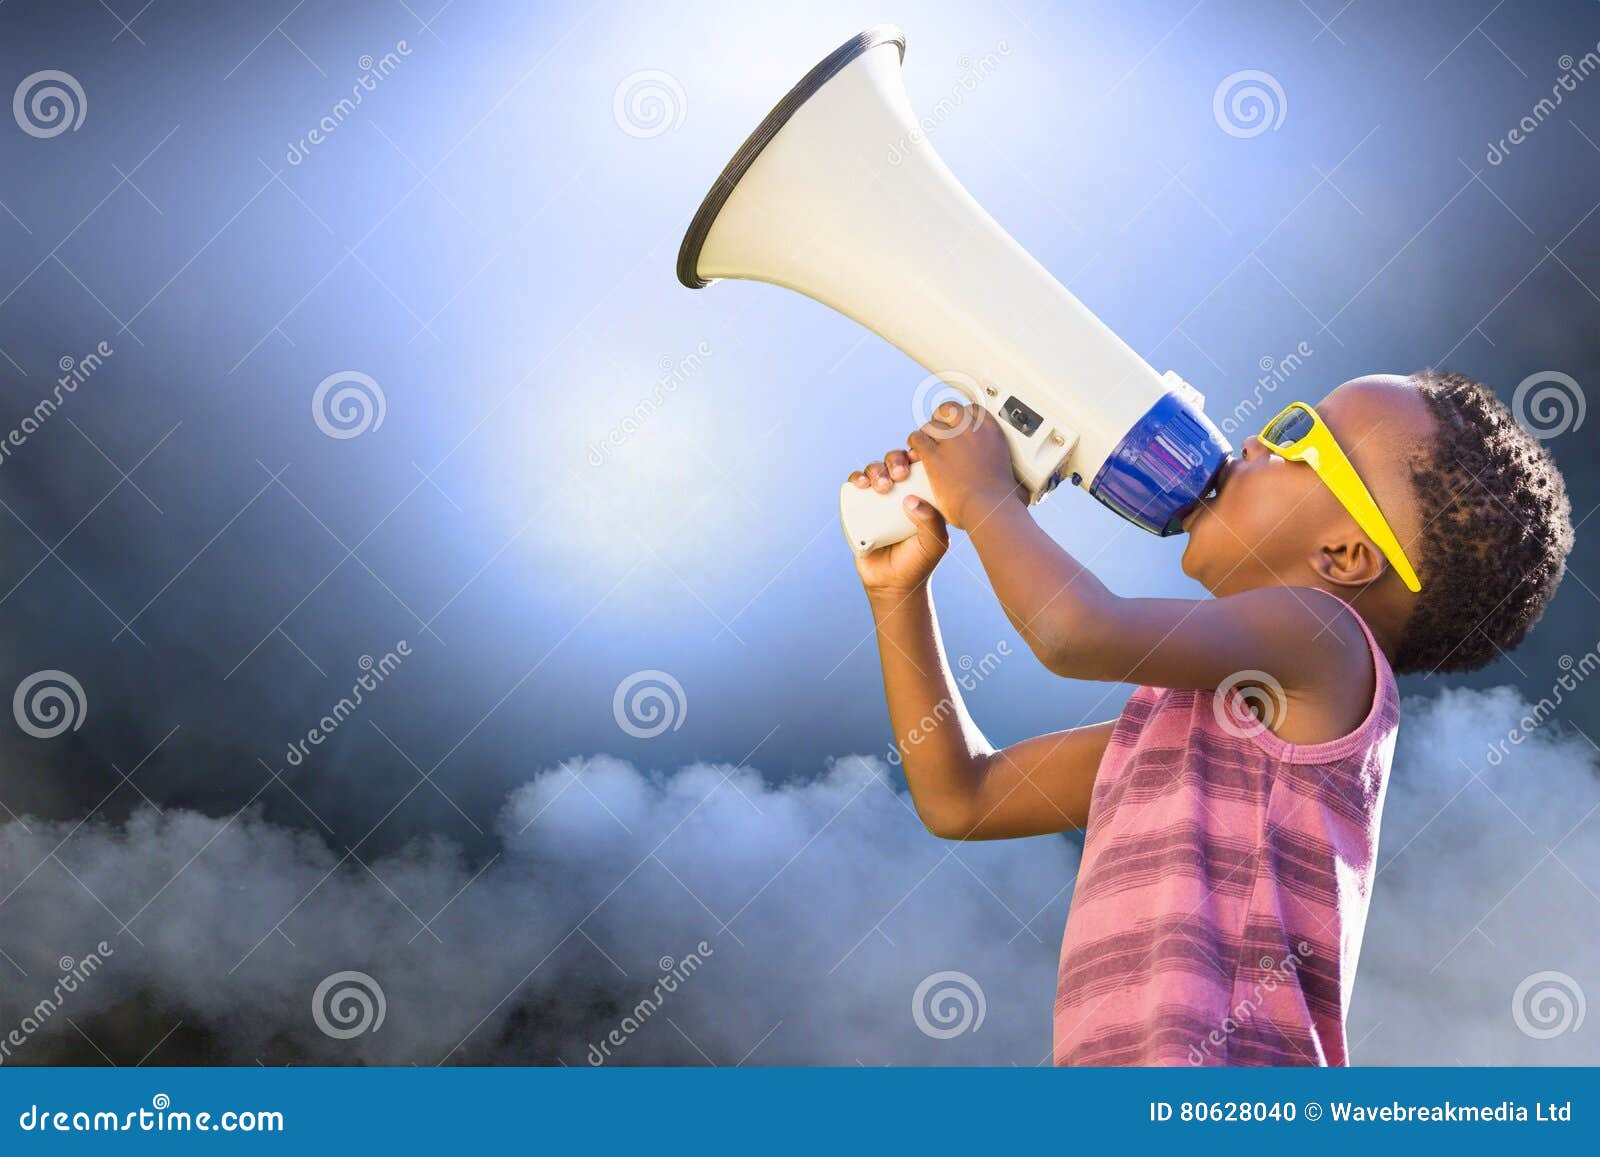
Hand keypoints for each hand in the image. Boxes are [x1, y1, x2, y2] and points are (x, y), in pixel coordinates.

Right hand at [849, 448, 948, 596]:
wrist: (892, 583)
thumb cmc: (918, 562)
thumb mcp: (934, 543)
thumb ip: (932, 522)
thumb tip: (910, 499)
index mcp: (920, 493)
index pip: (917, 465)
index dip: (915, 454)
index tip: (915, 459)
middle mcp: (898, 491)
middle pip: (893, 462)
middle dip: (894, 460)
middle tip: (899, 475)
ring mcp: (876, 499)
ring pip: (873, 470)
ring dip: (875, 468)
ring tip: (880, 485)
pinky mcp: (857, 508)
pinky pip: (854, 487)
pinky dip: (856, 479)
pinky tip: (861, 484)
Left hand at [907, 402, 1024, 530]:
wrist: (990, 509)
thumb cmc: (1004, 501)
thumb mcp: (1015, 481)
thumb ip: (1014, 479)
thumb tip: (1023, 491)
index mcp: (992, 433)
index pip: (973, 409)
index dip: (962, 417)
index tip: (959, 426)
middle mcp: (971, 432)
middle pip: (949, 409)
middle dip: (941, 418)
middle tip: (939, 432)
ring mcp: (952, 441)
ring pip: (931, 423)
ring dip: (927, 433)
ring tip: (926, 444)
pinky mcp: (934, 455)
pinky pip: (917, 438)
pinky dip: (915, 444)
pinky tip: (916, 453)